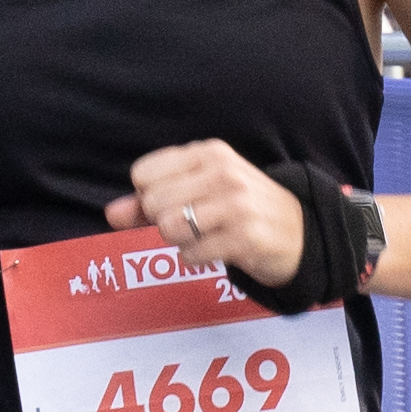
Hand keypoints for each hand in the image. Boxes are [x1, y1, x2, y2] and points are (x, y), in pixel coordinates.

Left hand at [110, 140, 306, 287]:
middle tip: (193, 223)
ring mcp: (235, 204)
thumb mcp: (198, 190)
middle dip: (164, 222)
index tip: (175, 202)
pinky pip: (191, 254)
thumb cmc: (239, 208)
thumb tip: (112, 214)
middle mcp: (222, 172)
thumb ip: (150, 201)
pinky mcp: (244, 236)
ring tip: (204, 236)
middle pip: (153, 203)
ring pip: (169, 227)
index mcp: (207, 153)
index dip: (149, 197)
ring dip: (180, 241)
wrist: (298, 230)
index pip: (143, 174)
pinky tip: (217, 250)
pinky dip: (196, 258)